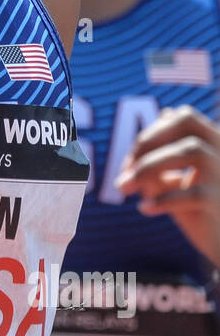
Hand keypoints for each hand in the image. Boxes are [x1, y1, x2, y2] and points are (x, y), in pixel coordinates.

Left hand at [114, 106, 219, 265]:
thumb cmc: (202, 216)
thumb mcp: (177, 185)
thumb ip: (162, 162)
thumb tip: (147, 136)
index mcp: (215, 145)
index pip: (181, 118)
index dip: (149, 135)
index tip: (128, 164)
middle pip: (187, 120)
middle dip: (148, 140)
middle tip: (125, 171)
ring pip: (191, 149)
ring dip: (149, 166)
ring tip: (124, 187)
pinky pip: (193, 193)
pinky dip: (163, 199)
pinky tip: (144, 208)